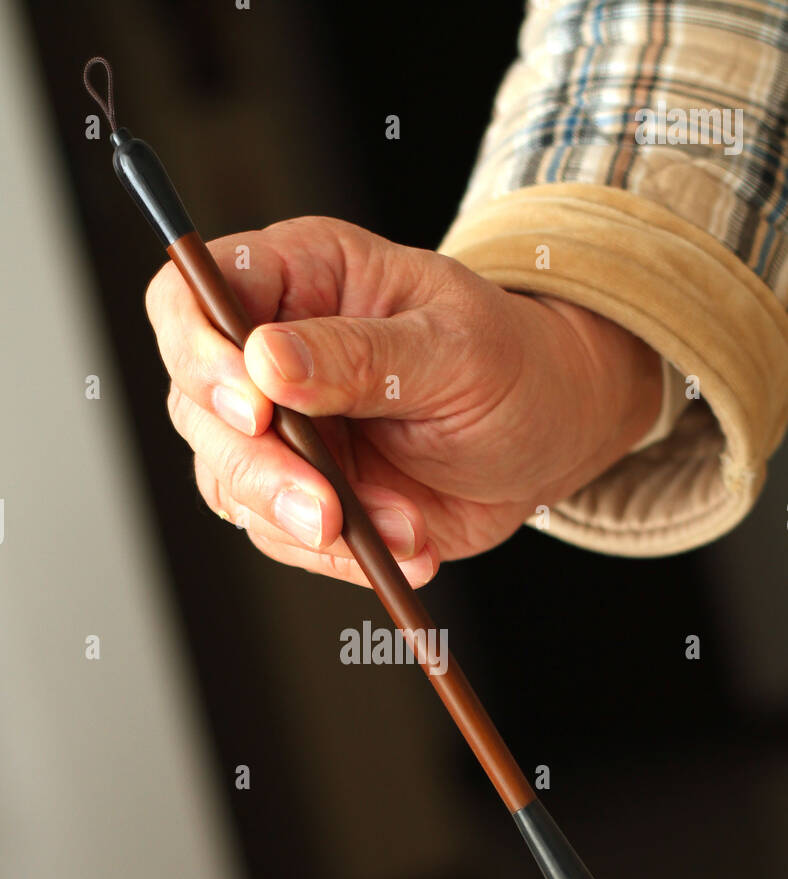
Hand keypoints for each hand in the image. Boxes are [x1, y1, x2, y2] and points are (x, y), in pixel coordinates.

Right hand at [146, 216, 660, 586]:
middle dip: (257, 469)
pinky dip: (338, 556)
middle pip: (197, 405)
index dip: (196, 350)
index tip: (254, 408)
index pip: (190, 297)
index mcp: (298, 277)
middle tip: (326, 509)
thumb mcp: (455, 347)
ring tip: (398, 530)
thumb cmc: (511, 364)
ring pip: (227, 481)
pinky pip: (279, 534)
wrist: (549, 438)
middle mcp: (269, 350)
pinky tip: (406, 547)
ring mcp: (279, 428)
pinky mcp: (300, 492)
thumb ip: (360, 354)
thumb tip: (264, 361)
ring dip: (302, 523)